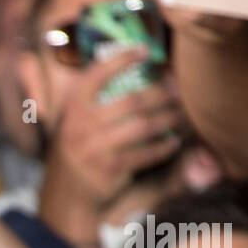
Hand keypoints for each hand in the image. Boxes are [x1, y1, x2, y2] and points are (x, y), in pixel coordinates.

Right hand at [45, 47, 185, 208]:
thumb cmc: (78, 152)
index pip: (96, 75)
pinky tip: (173, 143)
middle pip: (131, 101)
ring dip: (167, 119)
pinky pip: (145, 153)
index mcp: (73, 109)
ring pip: (142, 126)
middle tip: (177, 91)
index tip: (144, 51)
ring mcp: (95, 148)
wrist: (66, 196)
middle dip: (160, 94)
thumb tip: (137, 76)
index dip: (121, 59)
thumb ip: (94, 103)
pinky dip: (163, 147)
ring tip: (180, 115)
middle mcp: (81, 126)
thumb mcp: (74, 124)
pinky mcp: (110, 169)